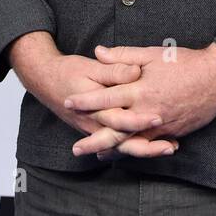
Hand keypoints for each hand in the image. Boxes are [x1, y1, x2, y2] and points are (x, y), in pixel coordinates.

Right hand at [17, 47, 175, 157]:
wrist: (44, 80)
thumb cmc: (68, 71)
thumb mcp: (91, 67)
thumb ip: (114, 70)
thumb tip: (135, 71)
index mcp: (95, 108)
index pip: (119, 119)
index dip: (139, 120)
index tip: (159, 118)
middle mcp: (96, 124)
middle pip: (124, 142)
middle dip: (148, 146)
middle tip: (171, 147)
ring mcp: (96, 130)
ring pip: (122, 146)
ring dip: (146, 148)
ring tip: (170, 148)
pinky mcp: (98, 130)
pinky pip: (118, 143)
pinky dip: (135, 145)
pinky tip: (155, 144)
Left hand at [65, 43, 215, 159]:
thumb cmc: (185, 62)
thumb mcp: (152, 54)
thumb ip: (123, 56)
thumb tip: (99, 52)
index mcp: (140, 90)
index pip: (105, 97)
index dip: (85, 101)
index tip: (68, 103)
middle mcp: (147, 112)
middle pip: (114, 130)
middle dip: (94, 139)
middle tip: (76, 148)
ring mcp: (161, 125)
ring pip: (132, 142)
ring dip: (113, 149)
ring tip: (97, 154)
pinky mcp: (173, 131)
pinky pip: (151, 145)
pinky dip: (136, 150)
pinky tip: (127, 153)